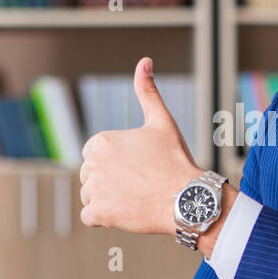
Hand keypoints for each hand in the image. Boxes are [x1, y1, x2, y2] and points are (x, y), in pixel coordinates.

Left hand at [79, 56, 202, 234]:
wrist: (187, 199)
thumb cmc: (176, 160)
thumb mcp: (162, 122)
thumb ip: (147, 92)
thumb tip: (144, 61)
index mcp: (101, 141)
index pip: (94, 155)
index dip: (115, 162)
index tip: (136, 167)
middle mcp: (92, 164)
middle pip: (91, 176)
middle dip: (110, 181)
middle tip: (139, 183)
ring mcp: (94, 190)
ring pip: (90, 196)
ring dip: (107, 200)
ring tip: (134, 197)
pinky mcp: (98, 214)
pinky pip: (90, 217)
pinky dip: (104, 218)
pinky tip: (125, 211)